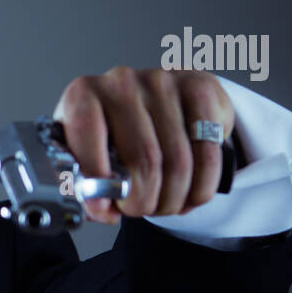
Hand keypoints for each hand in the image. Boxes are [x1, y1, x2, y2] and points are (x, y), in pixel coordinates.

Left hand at [51, 66, 234, 224]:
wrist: (155, 96)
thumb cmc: (114, 128)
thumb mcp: (84, 149)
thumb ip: (83, 181)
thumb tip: (100, 210)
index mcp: (83, 95)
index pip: (86, 137)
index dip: (96, 180)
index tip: (104, 208)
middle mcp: (120, 82)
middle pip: (142, 159)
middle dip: (142, 199)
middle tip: (139, 209)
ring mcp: (162, 82)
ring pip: (178, 161)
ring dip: (172, 198)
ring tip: (163, 205)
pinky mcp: (199, 89)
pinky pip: (208, 153)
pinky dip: (201, 186)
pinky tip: (190, 195)